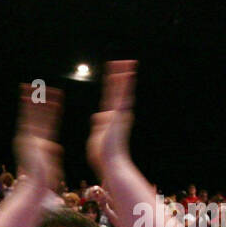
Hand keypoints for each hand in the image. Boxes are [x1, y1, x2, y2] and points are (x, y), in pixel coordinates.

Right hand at [12, 82, 62, 189]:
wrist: (36, 186)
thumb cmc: (45, 179)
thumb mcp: (50, 161)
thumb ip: (51, 152)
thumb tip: (55, 147)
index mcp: (35, 143)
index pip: (44, 122)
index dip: (47, 110)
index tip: (50, 98)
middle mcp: (28, 138)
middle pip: (34, 115)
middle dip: (35, 100)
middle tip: (34, 85)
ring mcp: (26, 138)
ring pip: (31, 114)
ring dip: (31, 99)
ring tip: (32, 85)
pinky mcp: (25, 138)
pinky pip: (29, 118)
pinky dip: (29, 106)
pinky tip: (30, 94)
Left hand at [87, 60, 136, 178]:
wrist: (111, 163)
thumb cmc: (102, 155)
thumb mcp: (97, 136)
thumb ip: (98, 124)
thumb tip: (97, 114)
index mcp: (111, 118)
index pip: (111, 98)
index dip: (112, 85)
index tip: (113, 74)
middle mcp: (119, 115)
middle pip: (119, 92)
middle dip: (122, 76)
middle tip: (126, 62)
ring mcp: (120, 115)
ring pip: (123, 91)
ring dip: (125, 77)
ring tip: (128, 63)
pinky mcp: (120, 116)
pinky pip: (121, 97)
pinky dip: (124, 85)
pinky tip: (126, 73)